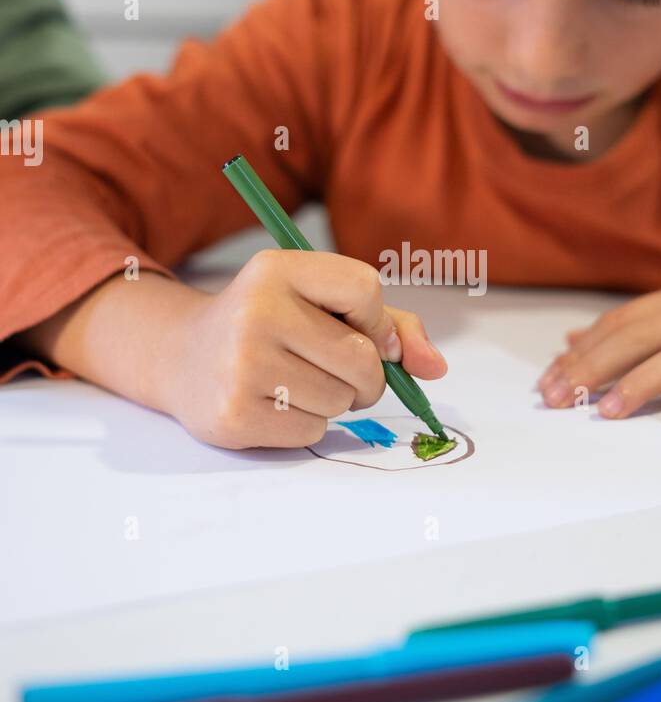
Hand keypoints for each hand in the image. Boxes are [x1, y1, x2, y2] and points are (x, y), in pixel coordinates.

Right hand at [163, 249, 445, 448]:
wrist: (184, 358)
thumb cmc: (272, 326)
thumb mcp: (320, 302)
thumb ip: (390, 326)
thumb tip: (436, 368)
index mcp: (278, 270)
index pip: (365, 289)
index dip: (378, 322)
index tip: (364, 333)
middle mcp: (256, 312)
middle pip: (361, 357)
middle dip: (367, 376)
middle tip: (339, 372)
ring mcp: (242, 366)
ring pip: (340, 400)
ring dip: (334, 401)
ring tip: (297, 383)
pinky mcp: (235, 414)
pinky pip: (313, 432)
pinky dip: (308, 426)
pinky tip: (276, 405)